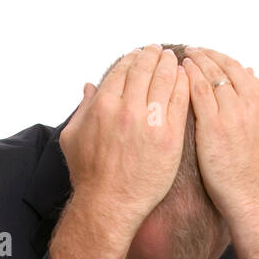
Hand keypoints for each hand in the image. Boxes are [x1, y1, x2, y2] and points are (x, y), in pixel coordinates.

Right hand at [59, 46, 189, 227]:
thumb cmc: (89, 176)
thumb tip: (89, 87)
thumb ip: (82, 109)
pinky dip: (183, 85)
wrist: (109, 205)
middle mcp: (127, 109)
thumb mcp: (73, 138)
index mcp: (104, 105)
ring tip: (173, 61)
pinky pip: (180, 101)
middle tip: (160, 52)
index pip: (123, 69)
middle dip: (153, 56)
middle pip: (145, 69)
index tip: (140, 55)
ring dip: (170, 65)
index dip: (134, 58)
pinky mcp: (169, 138)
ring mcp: (150, 123)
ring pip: (165, 80)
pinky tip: (185, 80)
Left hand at [181, 48, 258, 221]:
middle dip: (207, 56)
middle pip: (225, 68)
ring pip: (211, 76)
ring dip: (195, 62)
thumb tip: (251, 74)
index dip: (222, 60)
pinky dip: (188, 78)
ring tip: (182, 58)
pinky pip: (198, 91)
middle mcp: (253, 102)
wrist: (255, 198)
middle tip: (191, 50)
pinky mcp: (215, 126)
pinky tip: (179, 74)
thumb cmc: (257, 172)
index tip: (208, 55)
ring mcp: (234, 113)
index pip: (240, 70)